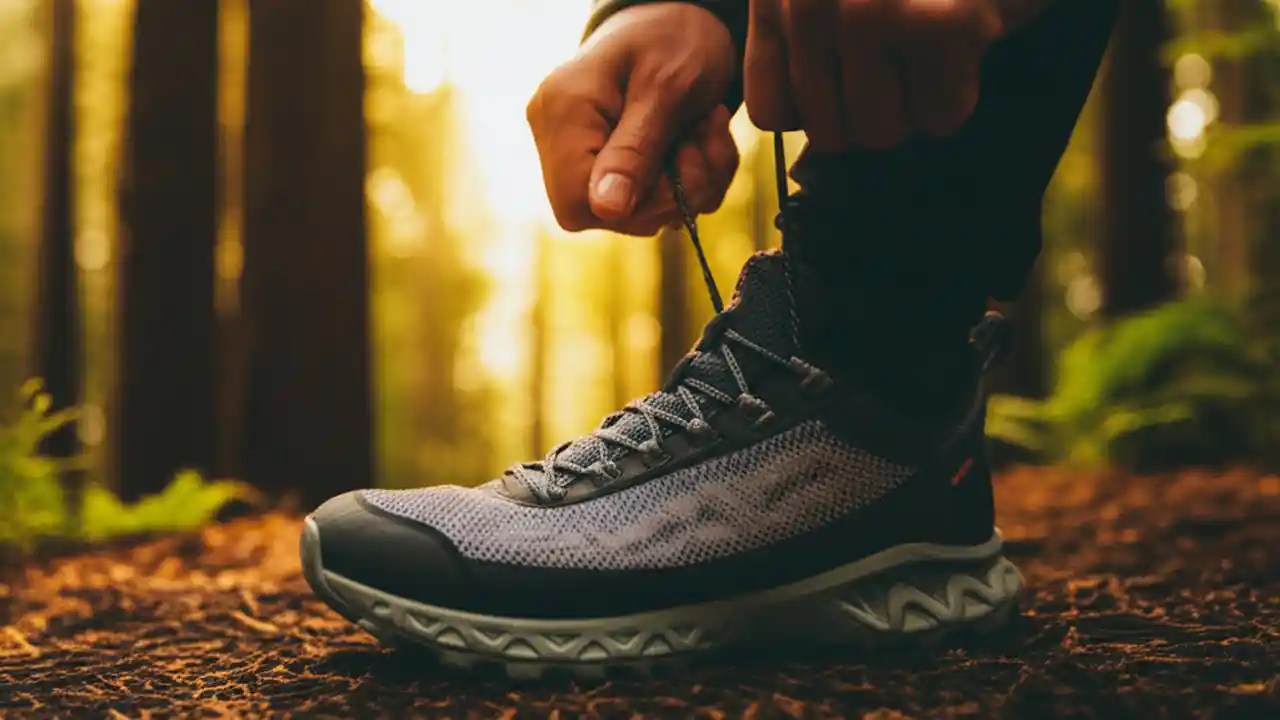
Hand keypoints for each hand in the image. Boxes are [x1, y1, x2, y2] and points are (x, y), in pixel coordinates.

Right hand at [527, 3, 738, 235]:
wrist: (681, 21)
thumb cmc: (675, 39)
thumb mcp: (668, 89)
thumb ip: (636, 150)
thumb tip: (608, 210)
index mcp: (563, 111)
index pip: (576, 202)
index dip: (634, 206)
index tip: (677, 174)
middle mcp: (557, 137)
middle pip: (605, 215)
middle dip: (670, 194)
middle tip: (703, 145)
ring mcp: (576, 153)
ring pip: (633, 214)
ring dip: (687, 187)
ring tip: (704, 135)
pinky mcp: (604, 165)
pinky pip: (647, 203)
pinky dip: (687, 184)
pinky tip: (697, 143)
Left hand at [745, 0, 1004, 149]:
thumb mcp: (837, 3)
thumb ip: (807, 61)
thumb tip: (806, 162)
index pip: (772, 112)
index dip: (819, 112)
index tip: (852, 75)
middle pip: (829, 133)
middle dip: (878, 110)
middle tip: (906, 56)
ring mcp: (870, 9)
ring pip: (880, 133)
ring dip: (917, 104)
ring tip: (930, 45)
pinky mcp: (940, 23)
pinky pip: (939, 117)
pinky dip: (962, 91)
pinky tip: (965, 40)